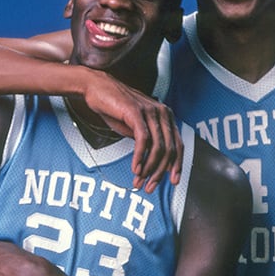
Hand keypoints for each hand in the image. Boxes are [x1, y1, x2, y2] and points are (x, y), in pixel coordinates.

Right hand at [83, 72, 182, 191]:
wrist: (96, 88)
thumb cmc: (115, 108)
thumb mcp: (136, 127)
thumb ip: (148, 141)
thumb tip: (155, 163)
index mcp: (166, 116)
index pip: (178, 145)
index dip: (177, 166)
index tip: (172, 181)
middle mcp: (162, 113)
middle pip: (169, 150)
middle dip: (160, 172)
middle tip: (150, 187)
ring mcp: (150, 111)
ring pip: (158, 147)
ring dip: (149, 168)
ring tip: (139, 181)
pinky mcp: (136, 112)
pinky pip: (143, 140)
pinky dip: (140, 157)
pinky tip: (135, 168)